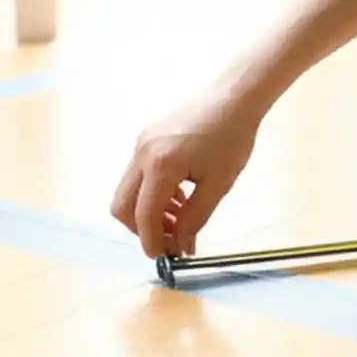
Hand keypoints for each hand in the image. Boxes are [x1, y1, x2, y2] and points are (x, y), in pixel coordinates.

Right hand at [111, 93, 260, 257]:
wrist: (234, 98)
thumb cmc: (232, 138)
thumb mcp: (218, 185)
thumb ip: (195, 219)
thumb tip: (181, 246)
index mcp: (161, 165)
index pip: (144, 216)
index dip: (152, 242)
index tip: (165, 258)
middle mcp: (142, 154)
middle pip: (123, 207)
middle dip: (143, 230)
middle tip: (170, 240)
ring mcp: (141, 144)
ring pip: (128, 192)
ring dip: (149, 212)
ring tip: (181, 220)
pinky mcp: (146, 139)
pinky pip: (138, 176)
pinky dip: (152, 194)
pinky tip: (180, 198)